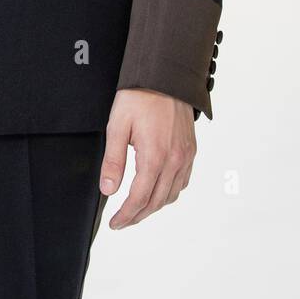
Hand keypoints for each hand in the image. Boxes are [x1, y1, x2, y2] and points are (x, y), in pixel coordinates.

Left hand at [100, 88, 196, 228]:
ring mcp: (186, 156)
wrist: (165, 76)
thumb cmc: (139, 97)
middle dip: (138, 215)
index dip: (126, 215)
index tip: (116, 223)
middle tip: (123, 221)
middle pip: (157, 202)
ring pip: (172, 195)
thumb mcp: (117, 126)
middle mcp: (175, 160)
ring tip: (137, 209)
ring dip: (154, 206)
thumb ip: (113, 160)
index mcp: (155, 156)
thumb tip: (108, 189)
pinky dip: (169, 192)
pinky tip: (158, 190)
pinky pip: (183, 181)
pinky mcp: (191, 150)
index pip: (140, 198)